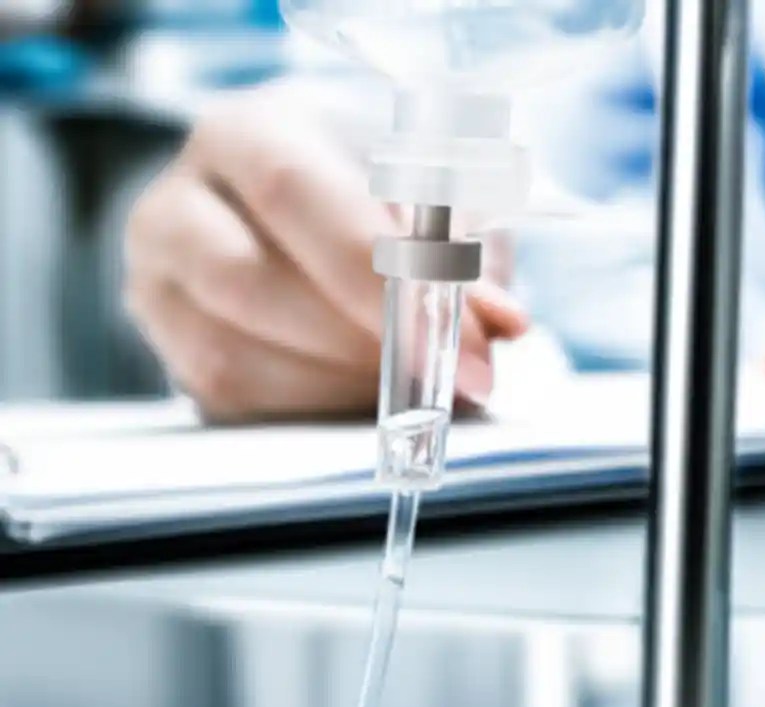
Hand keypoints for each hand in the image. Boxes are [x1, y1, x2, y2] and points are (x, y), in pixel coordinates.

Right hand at [125, 86, 527, 421]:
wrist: (309, 219)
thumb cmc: (378, 197)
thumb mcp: (434, 199)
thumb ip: (465, 252)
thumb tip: (499, 322)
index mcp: (251, 131)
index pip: (296, 192)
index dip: (384, 275)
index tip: (467, 340)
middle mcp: (181, 197)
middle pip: (249, 280)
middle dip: (364, 343)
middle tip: (445, 380)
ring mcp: (158, 277)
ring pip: (230, 351)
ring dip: (337, 385)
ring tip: (411, 387)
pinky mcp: (166, 348)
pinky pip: (225, 397)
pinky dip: (308, 410)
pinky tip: (362, 398)